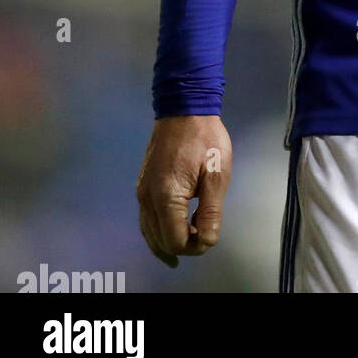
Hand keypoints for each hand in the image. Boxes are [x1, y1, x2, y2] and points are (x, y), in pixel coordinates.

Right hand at [136, 115, 231, 266]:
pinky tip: (169, 230)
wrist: (184, 108)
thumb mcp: (216, 174)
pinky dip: (157, 230)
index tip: (210, 237)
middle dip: (181, 246)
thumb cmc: (205, 139)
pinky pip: (146, 218)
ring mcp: (141, 191)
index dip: (194, 247)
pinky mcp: (142, 184)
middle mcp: (147, 198)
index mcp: (166, 197)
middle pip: (158, 240)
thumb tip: (207, 241)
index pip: (174, 240)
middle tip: (202, 241)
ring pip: (148, 231)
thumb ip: (211, 211)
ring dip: (165, 243)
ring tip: (183, 250)